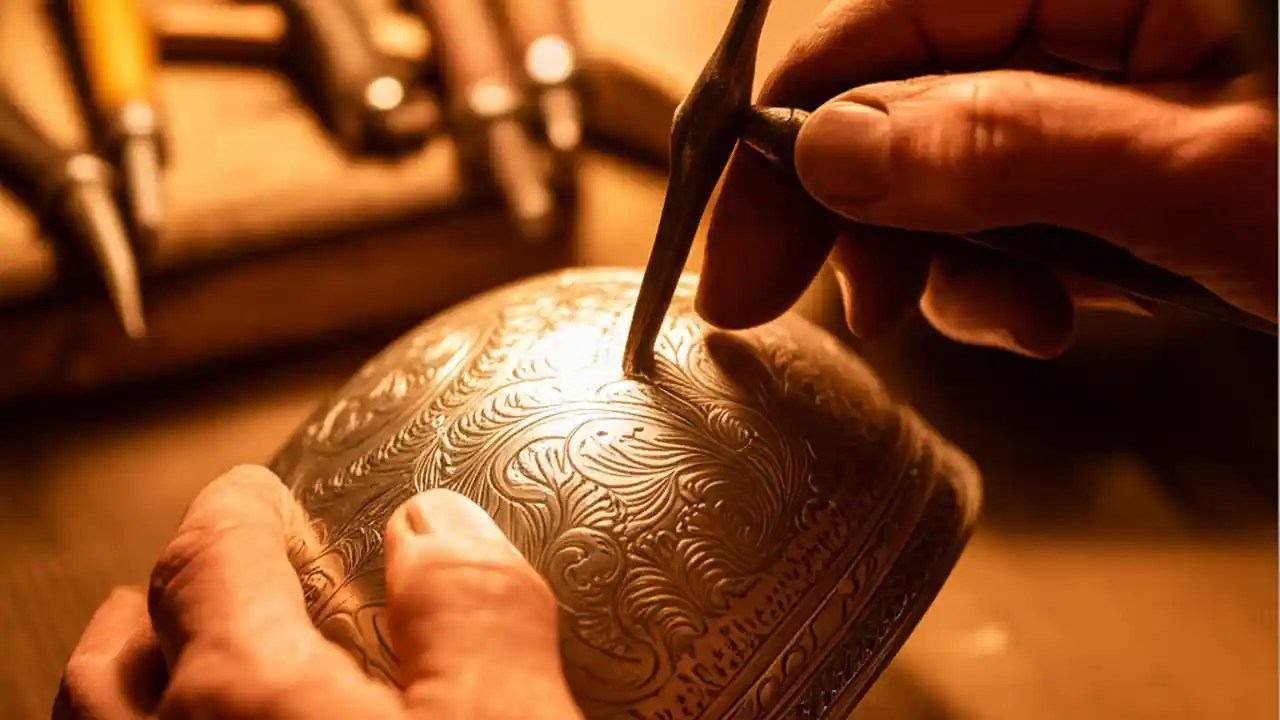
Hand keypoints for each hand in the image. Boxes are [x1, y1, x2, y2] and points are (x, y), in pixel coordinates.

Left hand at [54, 466, 582, 719]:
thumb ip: (475, 613)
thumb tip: (436, 521)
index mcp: (245, 702)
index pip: (206, 565)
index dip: (231, 515)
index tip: (253, 496)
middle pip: (113, 662)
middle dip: (156, 600)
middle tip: (203, 575)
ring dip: (130, 689)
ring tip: (176, 671)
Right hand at [699, 0, 1276, 356]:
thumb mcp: (1203, 177)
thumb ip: (1006, 149)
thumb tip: (837, 151)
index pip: (895, 21)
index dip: (795, 132)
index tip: (737, 241)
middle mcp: (1101, 17)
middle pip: (907, 101)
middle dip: (860, 214)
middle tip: (817, 309)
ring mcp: (1107, 98)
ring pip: (950, 173)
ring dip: (945, 264)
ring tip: (1008, 320)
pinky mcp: (1118, 170)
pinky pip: (1013, 218)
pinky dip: (1006, 282)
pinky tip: (1048, 314)